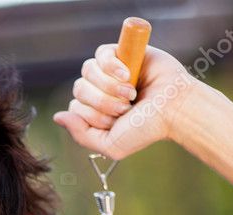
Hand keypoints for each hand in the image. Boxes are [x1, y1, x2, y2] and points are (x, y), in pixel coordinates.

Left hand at [52, 44, 198, 159]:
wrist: (174, 108)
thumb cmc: (146, 128)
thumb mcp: (110, 144)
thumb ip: (81, 134)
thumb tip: (57, 117)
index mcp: (95, 111)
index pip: (75, 107)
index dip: (92, 115)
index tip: (116, 121)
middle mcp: (100, 90)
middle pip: (79, 89)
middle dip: (101, 102)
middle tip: (125, 107)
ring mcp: (109, 71)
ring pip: (87, 71)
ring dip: (108, 85)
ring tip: (130, 92)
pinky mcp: (121, 53)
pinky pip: (101, 54)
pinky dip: (112, 66)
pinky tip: (128, 74)